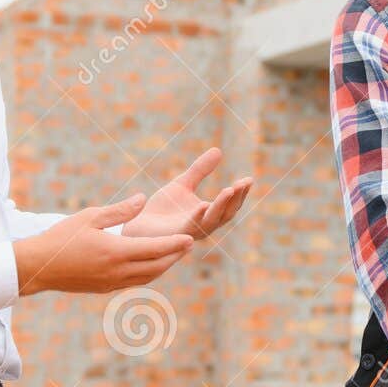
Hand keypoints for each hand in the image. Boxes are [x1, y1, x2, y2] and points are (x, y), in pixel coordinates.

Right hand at [14, 194, 193, 295]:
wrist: (38, 267)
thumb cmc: (61, 237)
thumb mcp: (90, 217)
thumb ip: (120, 211)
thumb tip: (143, 199)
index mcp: (116, 251)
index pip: (154, 248)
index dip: (175, 244)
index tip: (191, 239)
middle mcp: (118, 271)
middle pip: (156, 266)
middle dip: (174, 256)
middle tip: (188, 245)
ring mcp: (112, 283)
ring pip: (147, 277)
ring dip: (163, 266)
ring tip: (174, 255)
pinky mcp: (105, 289)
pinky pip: (134, 282)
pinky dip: (147, 273)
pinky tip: (150, 264)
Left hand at [121, 147, 252, 240]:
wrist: (138, 224)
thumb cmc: (162, 208)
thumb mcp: (184, 183)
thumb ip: (200, 170)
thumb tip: (218, 150)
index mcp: (209, 214)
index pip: (230, 204)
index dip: (241, 193)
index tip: (249, 179)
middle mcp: (204, 225)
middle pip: (227, 213)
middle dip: (237, 198)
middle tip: (244, 182)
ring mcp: (192, 232)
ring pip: (213, 220)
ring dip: (222, 205)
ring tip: (230, 189)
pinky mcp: (177, 235)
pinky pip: (191, 226)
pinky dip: (198, 216)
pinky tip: (203, 204)